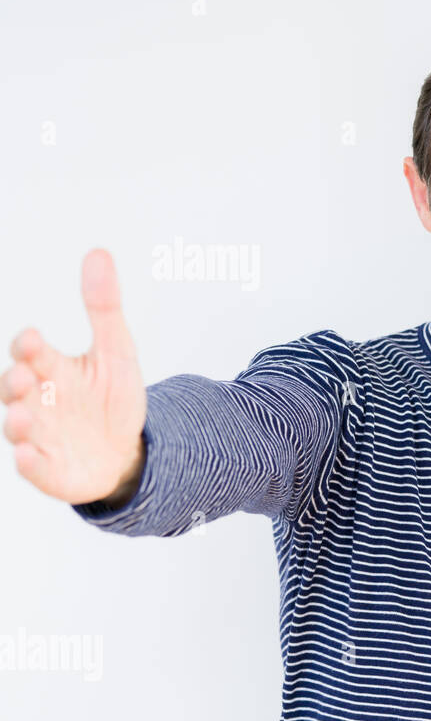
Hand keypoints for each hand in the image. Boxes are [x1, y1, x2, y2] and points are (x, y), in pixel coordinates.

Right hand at [1, 249, 146, 504]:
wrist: (127, 450)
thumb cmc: (112, 397)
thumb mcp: (117, 351)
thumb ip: (103, 307)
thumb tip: (98, 252)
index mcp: (51, 368)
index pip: (31, 352)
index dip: (29, 346)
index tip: (35, 339)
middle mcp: (37, 400)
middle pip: (14, 387)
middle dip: (15, 381)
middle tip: (25, 376)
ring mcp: (39, 434)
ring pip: (17, 426)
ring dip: (17, 421)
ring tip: (24, 416)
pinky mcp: (48, 468)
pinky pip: (32, 466)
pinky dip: (28, 462)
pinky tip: (28, 455)